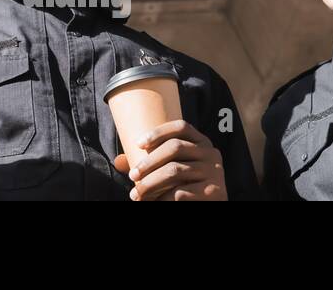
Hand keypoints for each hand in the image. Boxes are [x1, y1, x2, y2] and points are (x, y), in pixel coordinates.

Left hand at [112, 120, 226, 200]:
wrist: (208, 206)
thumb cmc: (186, 187)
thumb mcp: (170, 171)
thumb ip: (148, 165)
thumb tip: (118, 161)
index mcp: (202, 142)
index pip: (181, 127)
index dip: (159, 132)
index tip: (138, 144)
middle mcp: (211, 153)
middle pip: (175, 147)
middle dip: (149, 161)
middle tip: (132, 176)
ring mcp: (214, 172)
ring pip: (175, 171)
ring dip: (150, 183)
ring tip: (136, 195)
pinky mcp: (215, 192)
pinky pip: (180, 193)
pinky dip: (162, 198)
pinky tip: (153, 202)